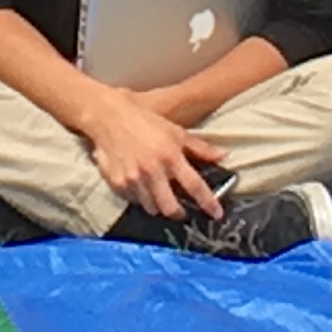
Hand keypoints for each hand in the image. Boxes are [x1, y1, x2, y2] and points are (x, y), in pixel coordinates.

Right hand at [85, 92, 229, 218]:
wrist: (109, 117)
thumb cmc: (145, 122)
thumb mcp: (175, 131)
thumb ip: (199, 147)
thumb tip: (222, 156)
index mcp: (171, 156)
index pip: (195, 186)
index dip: (208, 203)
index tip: (217, 215)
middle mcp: (153, 171)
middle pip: (171, 208)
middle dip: (179, 213)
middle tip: (181, 210)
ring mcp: (134, 179)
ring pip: (151, 208)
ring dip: (158, 205)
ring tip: (158, 195)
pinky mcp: (118, 183)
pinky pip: (133, 201)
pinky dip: (140, 198)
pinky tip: (140, 185)